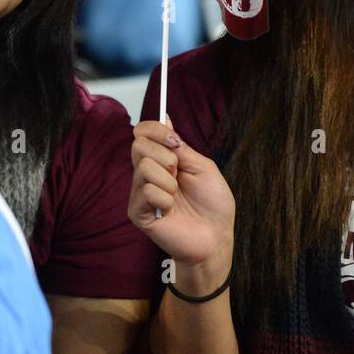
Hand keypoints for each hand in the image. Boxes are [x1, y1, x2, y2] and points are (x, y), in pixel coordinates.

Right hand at [128, 119, 235, 276]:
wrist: (216, 236)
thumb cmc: (213, 204)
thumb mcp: (203, 167)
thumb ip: (181, 147)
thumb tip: (165, 118)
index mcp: (162, 161)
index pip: (143, 134)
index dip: (155, 130)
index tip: (174, 141)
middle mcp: (147, 174)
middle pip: (139, 146)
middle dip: (166, 156)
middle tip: (179, 175)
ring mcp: (140, 193)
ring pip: (144, 168)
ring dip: (170, 181)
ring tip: (178, 197)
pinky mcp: (137, 212)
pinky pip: (146, 191)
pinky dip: (165, 199)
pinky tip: (171, 210)